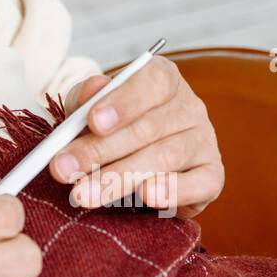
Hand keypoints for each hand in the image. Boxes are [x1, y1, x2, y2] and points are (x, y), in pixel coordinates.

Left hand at [49, 56, 223, 219]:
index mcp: (162, 79)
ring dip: (120, 177)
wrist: (139, 163)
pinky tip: (147, 197)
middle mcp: (188, 106)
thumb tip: (91, 92)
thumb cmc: (113, 129)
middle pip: (148, 127)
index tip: (93, 122)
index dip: (122, 102)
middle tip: (65, 171)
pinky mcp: (212, 175)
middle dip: (100, 151)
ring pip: (165, 157)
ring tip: (85, 194)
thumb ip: (86, 98)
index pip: (150, 82)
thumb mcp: (91, 108)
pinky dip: (172, 190)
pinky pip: (198, 183)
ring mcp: (204, 140)